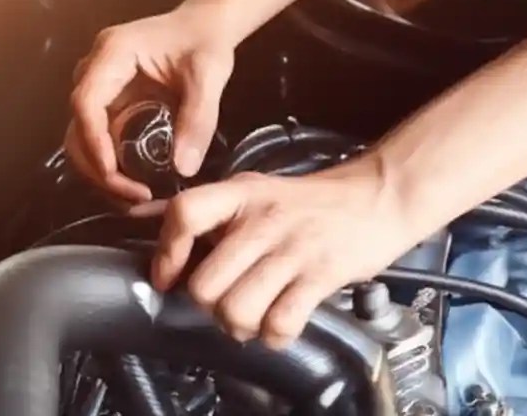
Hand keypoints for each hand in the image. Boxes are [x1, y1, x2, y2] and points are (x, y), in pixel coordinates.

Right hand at [66, 4, 235, 202]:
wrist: (203, 27)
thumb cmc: (205, 43)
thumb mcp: (209, 77)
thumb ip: (198, 118)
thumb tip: (183, 169)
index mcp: (112, 54)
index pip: (86, 103)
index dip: (94, 143)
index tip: (115, 176)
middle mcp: (94, 70)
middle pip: (77, 127)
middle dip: (98, 168)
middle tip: (134, 198)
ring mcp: (99, 88)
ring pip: (82, 139)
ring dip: (101, 173)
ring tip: (136, 199)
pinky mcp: (109, 104)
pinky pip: (99, 140)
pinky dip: (111, 166)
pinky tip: (135, 186)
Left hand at [129, 158, 418, 347]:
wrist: (377, 196)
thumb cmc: (312, 202)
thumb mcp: (256, 190)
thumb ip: (210, 211)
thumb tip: (148, 225)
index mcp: (241, 194)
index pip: (184, 213)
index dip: (167, 252)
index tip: (168, 276)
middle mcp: (263, 220)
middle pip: (205, 284)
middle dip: (210, 306)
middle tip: (225, 301)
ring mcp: (293, 248)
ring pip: (237, 310)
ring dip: (241, 326)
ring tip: (253, 316)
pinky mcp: (321, 274)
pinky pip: (280, 323)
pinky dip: (275, 336)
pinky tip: (281, 324)